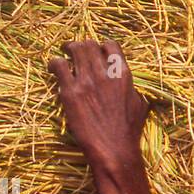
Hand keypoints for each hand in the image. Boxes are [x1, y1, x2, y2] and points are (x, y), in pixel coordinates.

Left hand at [47, 39, 147, 172]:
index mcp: (122, 74)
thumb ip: (133, 89)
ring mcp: (87, 81)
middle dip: (82, 47)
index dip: (100, 47)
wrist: (114, 149)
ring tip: (63, 56)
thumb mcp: (140, 105)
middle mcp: (104, 73)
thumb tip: (132, 86)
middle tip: (74, 52)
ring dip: (67, 50)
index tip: (95, 53)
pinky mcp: (70, 92)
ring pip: (74, 49)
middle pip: (89, 44)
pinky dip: (54, 63)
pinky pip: (58, 65)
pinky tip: (53, 68)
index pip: (110, 45)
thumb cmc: (129, 131)